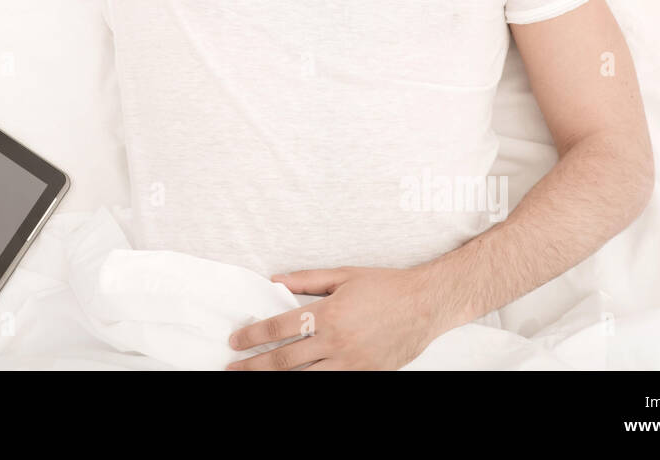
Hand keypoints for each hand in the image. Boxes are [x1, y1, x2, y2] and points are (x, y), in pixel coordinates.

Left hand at [225, 265, 452, 369]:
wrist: (427, 304)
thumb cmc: (386, 286)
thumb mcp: (343, 275)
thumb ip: (306, 280)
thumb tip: (274, 281)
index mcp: (328, 314)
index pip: (279, 328)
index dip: (253, 336)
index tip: (235, 341)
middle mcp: (337, 341)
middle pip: (285, 360)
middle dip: (254, 366)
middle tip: (232, 369)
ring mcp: (352, 362)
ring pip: (305, 378)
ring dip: (276, 380)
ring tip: (255, 380)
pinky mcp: (366, 374)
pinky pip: (332, 383)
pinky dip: (311, 383)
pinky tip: (295, 383)